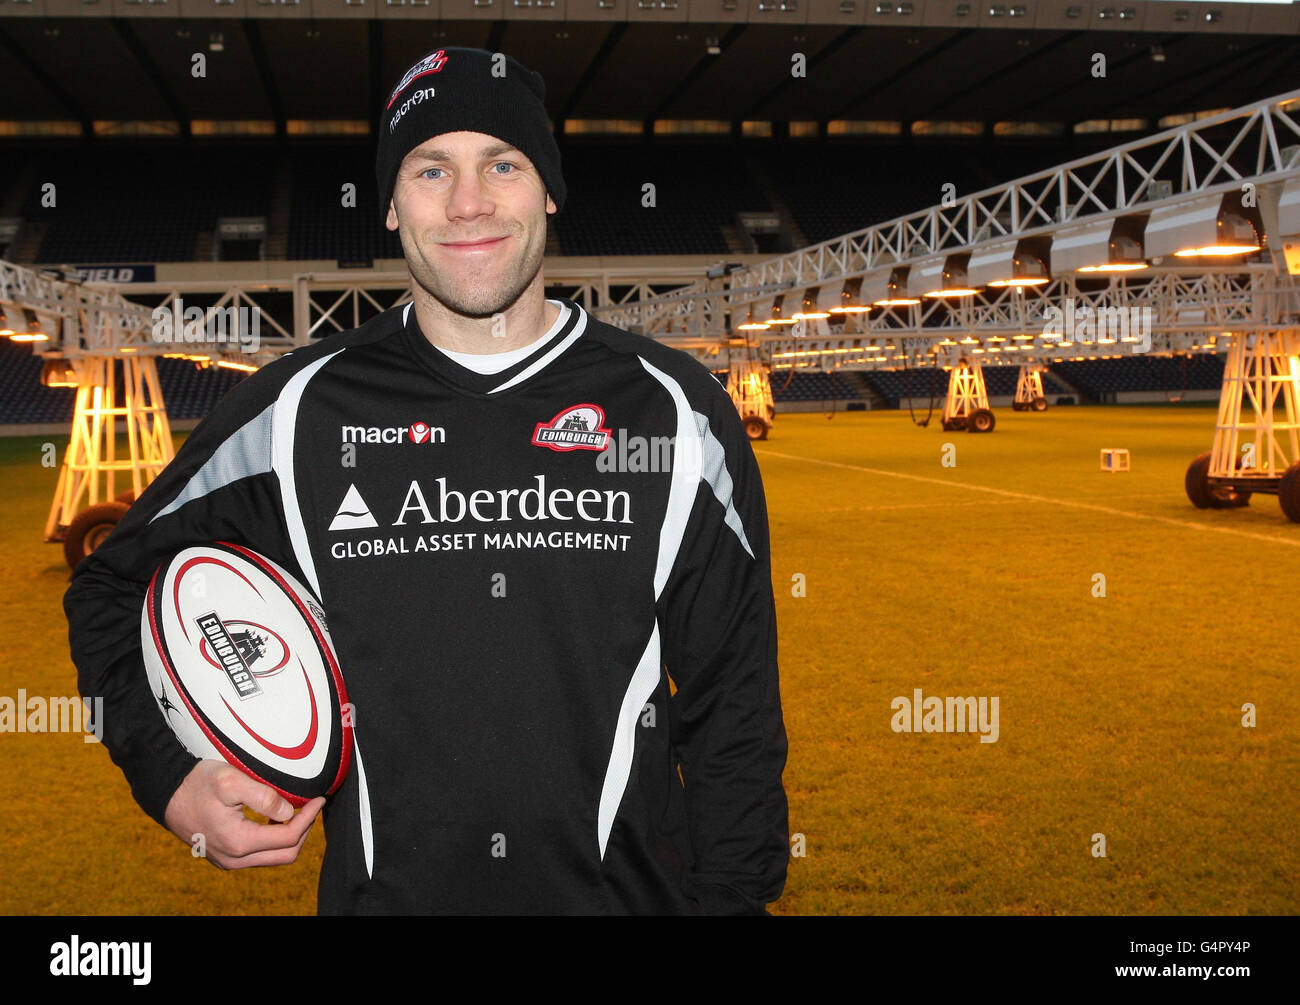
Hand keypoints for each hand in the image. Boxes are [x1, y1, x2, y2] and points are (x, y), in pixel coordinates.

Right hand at [163, 759, 324, 869]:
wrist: (166, 792)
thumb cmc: (197, 783)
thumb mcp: (231, 781)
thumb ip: (263, 797)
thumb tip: (288, 812)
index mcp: (238, 842)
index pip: (289, 837)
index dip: (309, 818)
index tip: (319, 799)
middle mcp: (234, 859)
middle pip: (286, 855)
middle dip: (305, 830)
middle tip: (311, 807)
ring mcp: (227, 861)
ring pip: (273, 857)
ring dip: (290, 837)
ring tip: (297, 811)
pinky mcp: (223, 857)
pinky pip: (259, 856)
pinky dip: (274, 840)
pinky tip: (276, 819)